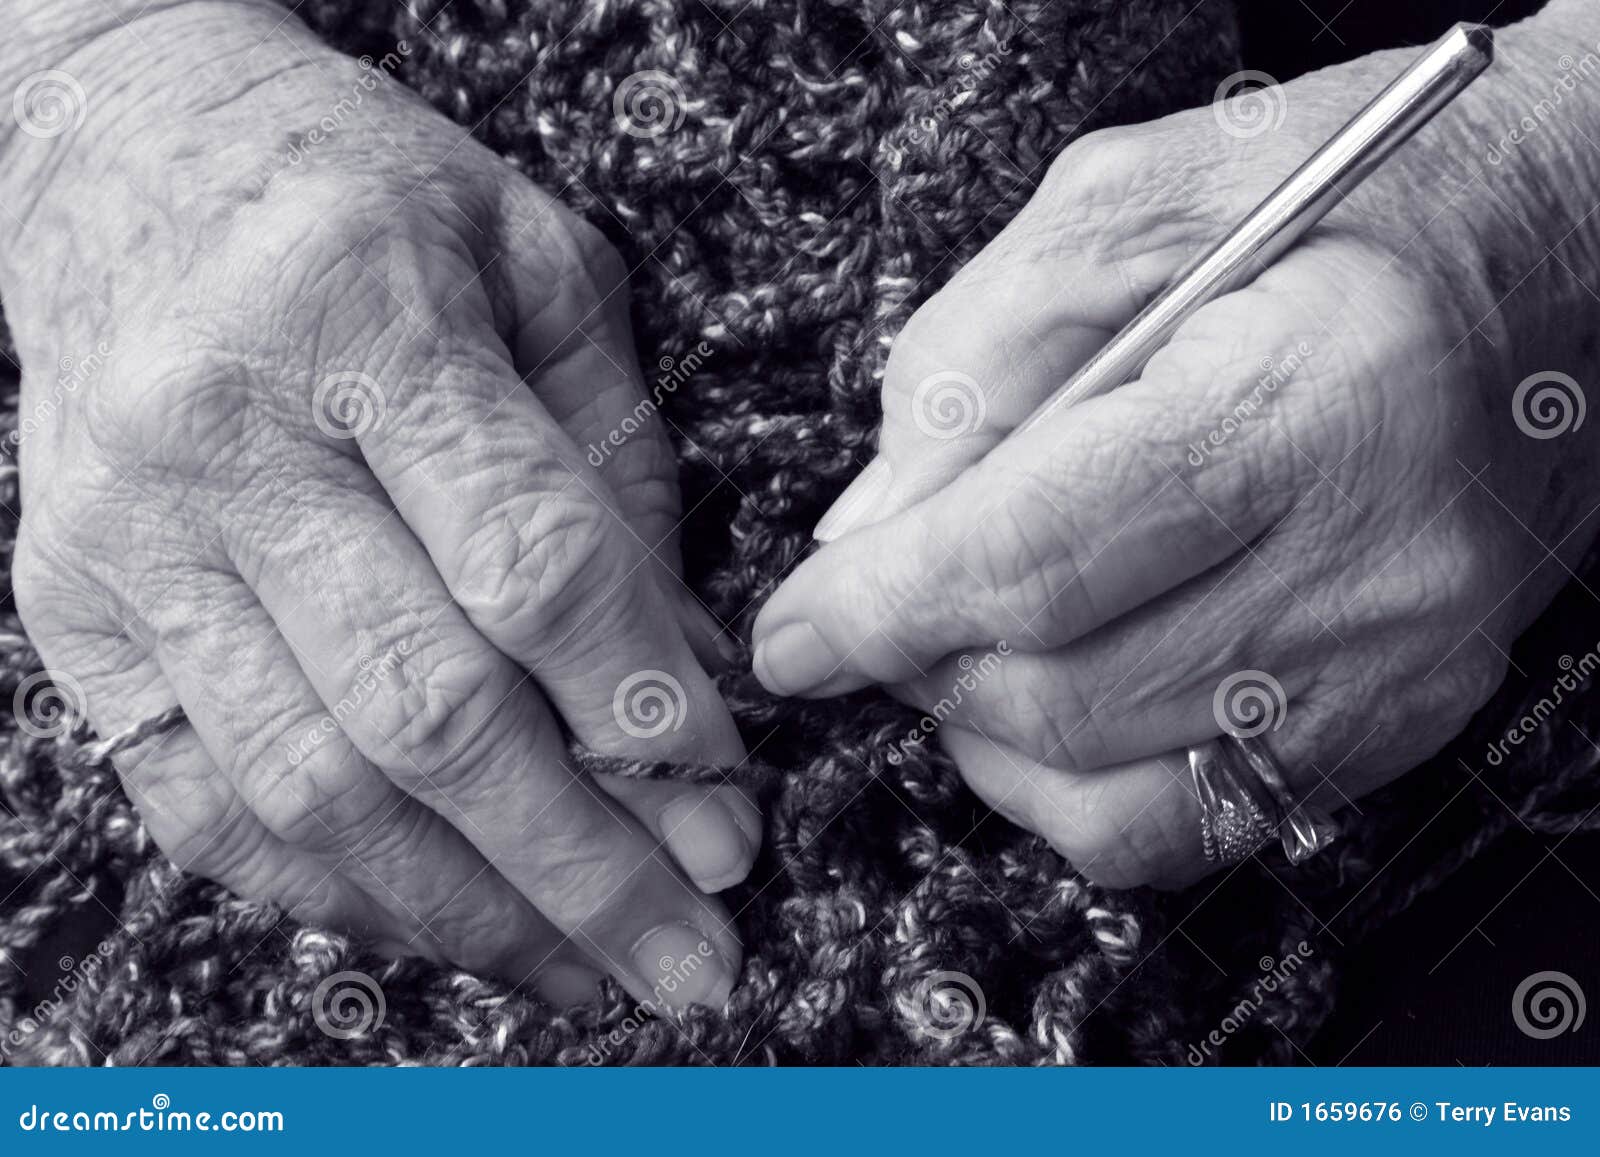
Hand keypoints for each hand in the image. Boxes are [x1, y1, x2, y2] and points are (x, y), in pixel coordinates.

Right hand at [1, 0, 755, 1007]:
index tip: (730, 799)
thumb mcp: (536, 270)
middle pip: (423, 710)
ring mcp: (126, 542)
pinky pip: (206, 803)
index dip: (639, 702)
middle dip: (582, 860)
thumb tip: (686, 685)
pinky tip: (451, 923)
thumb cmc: (364, 198)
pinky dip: (340, 892)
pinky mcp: (68, 615)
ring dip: (473, 912)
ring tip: (594, 975)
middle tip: (696, 955)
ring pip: (311, 789)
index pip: (524, 560)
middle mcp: (220, 438)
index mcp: (362, 318)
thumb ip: (615, 471)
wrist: (119, 154)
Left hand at [751, 4, 1599, 886]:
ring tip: (961, 643)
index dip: (883, 612)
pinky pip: (1193, 825)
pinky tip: (1045, 707)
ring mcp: (1393, 666)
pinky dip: (1076, 788)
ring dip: (984, 733)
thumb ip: (970, 364)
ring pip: (1114, 790)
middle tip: (874, 612)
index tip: (792, 637)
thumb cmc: (1346, 200)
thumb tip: (868, 538)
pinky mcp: (1395, 720)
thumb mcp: (1126, 208)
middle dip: (920, 666)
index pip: (1037, 560)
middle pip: (1061, 695)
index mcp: (1300, 399)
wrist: (1564, 261)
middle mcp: (1367, 562)